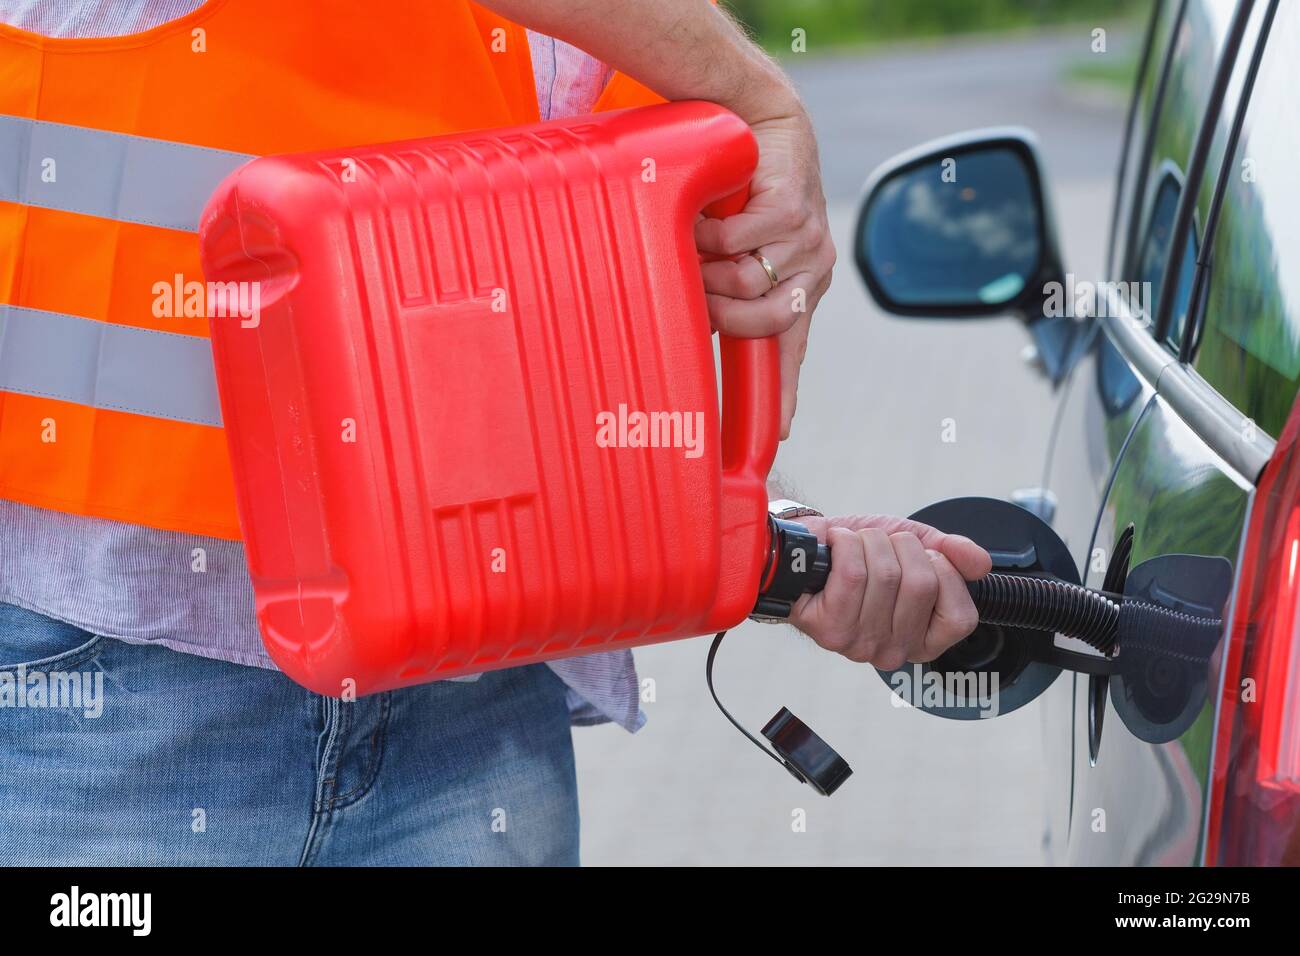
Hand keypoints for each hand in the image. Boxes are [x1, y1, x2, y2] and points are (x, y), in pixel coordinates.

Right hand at [695, 110, 834, 439]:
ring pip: (748, 286)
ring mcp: (808, 240)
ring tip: (700, 243)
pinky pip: (738, 246)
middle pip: (764, 324)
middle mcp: (812, 271)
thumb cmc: (740, 190)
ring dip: (710, 268)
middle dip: (721, 313)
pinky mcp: (793, 209)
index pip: (793, 351)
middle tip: (696, 288)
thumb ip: (727, 291)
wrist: (758, 120)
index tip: (781, 435)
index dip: (786, 396)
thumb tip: (698, 330)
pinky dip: (712, 236)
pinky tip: (709, 217)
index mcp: (799, 289)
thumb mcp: (734, 251)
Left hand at [787, 515, 992, 669]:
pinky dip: (845, 542)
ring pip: (885, 573)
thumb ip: (953, 553)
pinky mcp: (828, 629)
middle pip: (922, 584)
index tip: (922, 557)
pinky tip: (836, 547)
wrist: (806, 548)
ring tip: (854, 548)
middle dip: (901, 546)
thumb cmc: (859, 554)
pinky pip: (853, 572)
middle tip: (880, 547)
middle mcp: (893, 652)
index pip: (961, 617)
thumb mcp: (915, 547)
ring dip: (869, 542)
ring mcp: (859, 645)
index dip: (945, 571)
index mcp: (923, 639)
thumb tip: (981, 564)